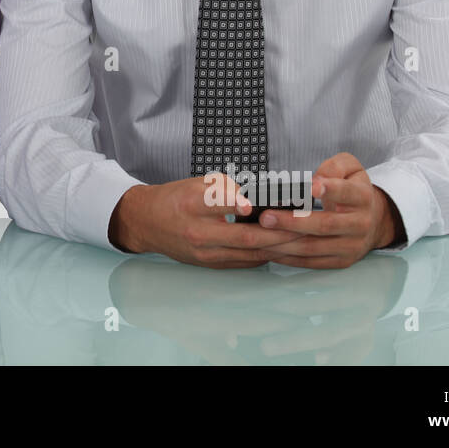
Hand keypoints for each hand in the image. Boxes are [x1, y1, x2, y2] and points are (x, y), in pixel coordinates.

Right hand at [109, 173, 307, 268]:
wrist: (146, 223)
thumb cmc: (174, 199)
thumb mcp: (195, 183)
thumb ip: (227, 189)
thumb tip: (259, 196)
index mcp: (191, 205)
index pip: (218, 203)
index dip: (240, 204)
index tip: (259, 204)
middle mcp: (198, 232)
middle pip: (243, 236)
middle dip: (277, 232)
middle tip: (302, 225)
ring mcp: (204, 253)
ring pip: (248, 253)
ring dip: (276, 247)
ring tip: (301, 238)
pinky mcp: (210, 264)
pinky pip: (243, 262)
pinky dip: (264, 255)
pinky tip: (282, 249)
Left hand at [254, 152, 401, 267]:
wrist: (373, 220)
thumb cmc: (351, 188)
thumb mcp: (350, 168)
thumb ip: (335, 166)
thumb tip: (316, 178)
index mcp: (362, 197)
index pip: (346, 193)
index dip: (329, 189)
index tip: (310, 186)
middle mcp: (360, 223)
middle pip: (324, 225)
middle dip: (292, 222)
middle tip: (265, 217)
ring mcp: (352, 246)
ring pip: (314, 247)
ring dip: (284, 243)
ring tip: (259, 235)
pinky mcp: (342, 261)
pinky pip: (312, 261)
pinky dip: (289, 257)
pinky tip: (269, 249)